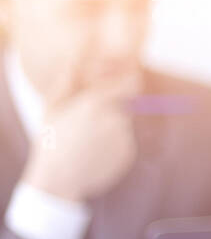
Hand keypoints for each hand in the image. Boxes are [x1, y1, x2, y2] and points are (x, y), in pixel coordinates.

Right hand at [20, 63, 140, 202]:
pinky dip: (113, 144)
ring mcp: (124, 137)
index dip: (130, 78)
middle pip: (128, 102)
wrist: (59, 179)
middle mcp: (115, 119)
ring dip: (112, 126)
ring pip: (125, 123)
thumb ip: (66, 82)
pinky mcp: (129, 154)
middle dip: (118, 104)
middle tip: (96, 116)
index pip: (131, 82)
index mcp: (96, 104)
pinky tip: (94, 152)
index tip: (126, 78)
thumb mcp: (52, 108)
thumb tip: (73, 59)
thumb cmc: (51, 140)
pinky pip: (125, 142)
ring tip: (88, 139)